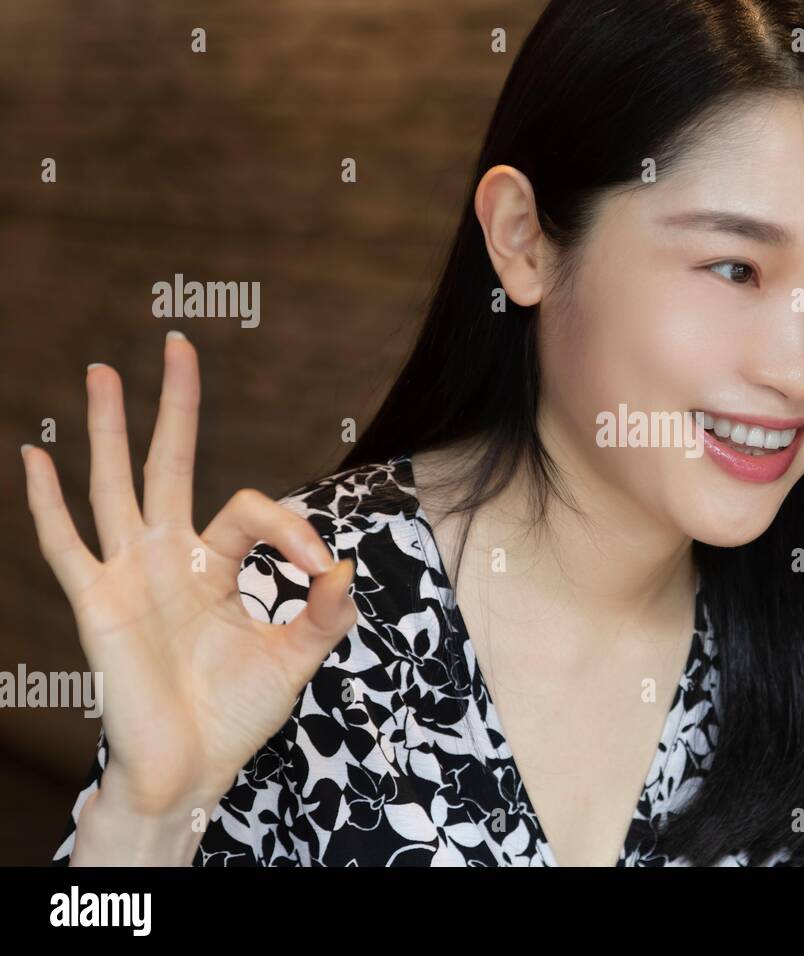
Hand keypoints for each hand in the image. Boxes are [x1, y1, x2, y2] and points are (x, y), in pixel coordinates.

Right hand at [21, 331, 356, 818]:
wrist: (190, 769)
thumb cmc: (236, 713)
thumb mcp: (294, 659)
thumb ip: (323, 616)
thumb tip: (344, 567)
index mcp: (217, 564)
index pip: (252, 510)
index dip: (291, 527)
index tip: (318, 567)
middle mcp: (170, 557)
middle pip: (171, 463)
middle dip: (175, 406)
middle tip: (178, 343)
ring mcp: (129, 575)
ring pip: (116, 485)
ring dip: (108, 428)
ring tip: (102, 369)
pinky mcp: (98, 604)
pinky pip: (65, 545)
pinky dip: (46, 503)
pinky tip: (34, 457)